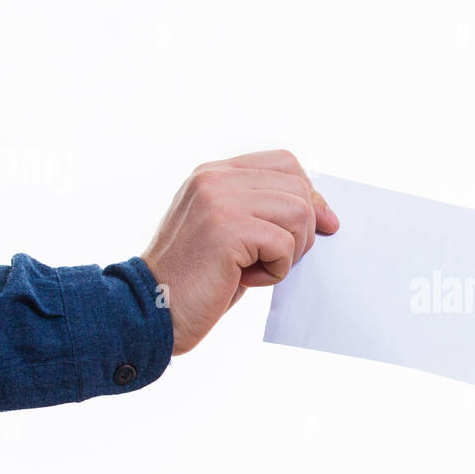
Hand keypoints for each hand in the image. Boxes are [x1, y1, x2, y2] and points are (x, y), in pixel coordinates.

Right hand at [142, 150, 338, 354]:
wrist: (149, 310)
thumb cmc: (196, 280)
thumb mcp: (233, 236)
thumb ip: (266, 213)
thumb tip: (325, 213)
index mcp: (213, 173)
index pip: (284, 162)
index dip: (309, 194)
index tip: (320, 225)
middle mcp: (215, 178)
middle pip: (299, 187)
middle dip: (303, 230)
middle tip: (274, 259)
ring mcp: (219, 199)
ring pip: (299, 212)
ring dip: (289, 251)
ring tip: (255, 269)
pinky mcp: (227, 228)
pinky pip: (284, 244)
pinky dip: (275, 271)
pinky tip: (243, 280)